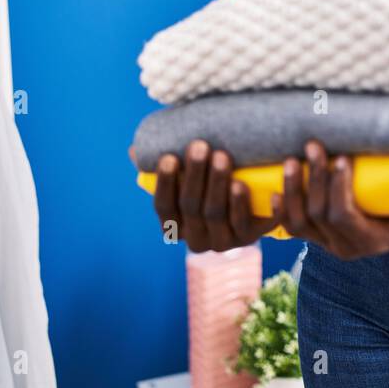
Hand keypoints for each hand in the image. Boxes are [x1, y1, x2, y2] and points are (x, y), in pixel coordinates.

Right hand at [143, 139, 285, 251]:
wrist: (255, 207)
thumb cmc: (210, 186)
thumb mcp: (187, 178)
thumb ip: (165, 166)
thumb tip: (133, 150)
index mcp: (175, 228)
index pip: (164, 206)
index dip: (165, 183)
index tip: (169, 157)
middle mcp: (196, 240)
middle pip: (192, 206)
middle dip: (195, 175)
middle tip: (201, 145)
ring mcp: (223, 241)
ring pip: (216, 213)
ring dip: (217, 183)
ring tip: (222, 156)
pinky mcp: (250, 237)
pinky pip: (244, 223)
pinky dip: (242, 203)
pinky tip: (243, 183)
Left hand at [277, 139, 388, 259]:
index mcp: (368, 241)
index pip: (343, 216)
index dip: (337, 188)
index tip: (342, 158)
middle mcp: (343, 247)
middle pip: (317, 214)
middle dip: (313, 179)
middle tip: (313, 145)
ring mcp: (326, 243)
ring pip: (298, 222)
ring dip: (291, 190)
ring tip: (292, 159)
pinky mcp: (315, 237)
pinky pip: (291, 227)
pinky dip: (280, 209)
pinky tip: (273, 190)